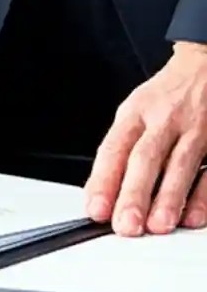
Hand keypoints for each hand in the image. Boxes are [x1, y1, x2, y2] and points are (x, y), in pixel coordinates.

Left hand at [85, 42, 206, 236]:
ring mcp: (196, 129)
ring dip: (169, 198)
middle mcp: (164, 120)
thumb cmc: (167, 96)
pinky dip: (203, 196)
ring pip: (181, 165)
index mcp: (136, 113)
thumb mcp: (137, 111)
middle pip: (145, 158)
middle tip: (125, 225)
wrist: (206, 65)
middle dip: (134, 194)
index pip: (114, 149)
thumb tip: (101, 192)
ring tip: (158, 226)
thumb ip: (121, 149)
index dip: (103, 180)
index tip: (95, 209)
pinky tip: (193, 216)